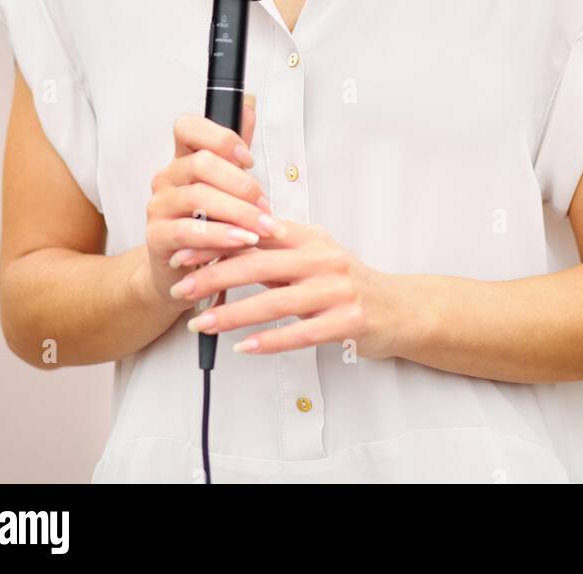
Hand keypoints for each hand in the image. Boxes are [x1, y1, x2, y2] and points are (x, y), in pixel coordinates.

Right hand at [139, 96, 286, 313]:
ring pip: (199, 198)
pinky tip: (243, 243)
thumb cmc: (206, 224)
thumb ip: (234, 150)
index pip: (187, 126)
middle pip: (202, 163)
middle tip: (266, 206)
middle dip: (242, 184)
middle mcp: (166, 177)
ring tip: (263, 228)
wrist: (178, 272)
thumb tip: (249, 106)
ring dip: (238, 213)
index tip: (248, 158)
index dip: (220, 136)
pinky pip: (190, 232)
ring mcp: (158, 206)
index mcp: (182, 158)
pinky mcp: (156, 237)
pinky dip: (222, 237)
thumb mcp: (224, 186)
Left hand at [180, 219, 403, 359]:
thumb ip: (275, 254)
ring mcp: (336, 290)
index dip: (218, 243)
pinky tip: (245, 347)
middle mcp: (322, 259)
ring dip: (233, 314)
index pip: (256, 235)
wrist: (400, 308)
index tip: (185, 254)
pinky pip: (301, 332)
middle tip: (182, 287)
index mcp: (310, 238)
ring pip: (274, 300)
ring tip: (202, 323)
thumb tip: (225, 249)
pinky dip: (270, 340)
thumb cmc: (348, 284)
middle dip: (215, 276)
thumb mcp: (314, 257)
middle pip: (259, 264)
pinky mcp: (348, 321)